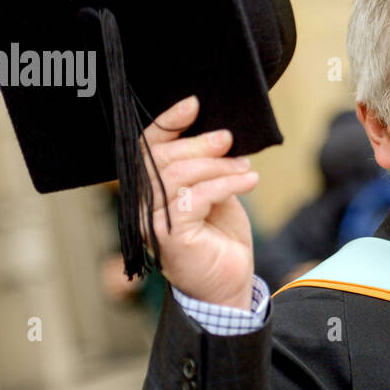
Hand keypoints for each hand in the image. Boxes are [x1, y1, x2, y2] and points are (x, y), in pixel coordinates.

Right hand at [140, 95, 259, 308]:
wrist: (228, 284)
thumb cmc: (219, 240)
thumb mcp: (215, 194)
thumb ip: (207, 169)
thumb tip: (219, 136)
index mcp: (149, 190)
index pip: (147, 148)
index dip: (167, 123)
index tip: (194, 104)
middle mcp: (142, 205)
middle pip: (161, 159)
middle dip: (199, 144)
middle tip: (229, 140)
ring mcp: (152, 222)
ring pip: (177, 176)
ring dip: (218, 166)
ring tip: (245, 168)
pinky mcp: (169, 236)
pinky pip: (195, 197)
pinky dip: (226, 184)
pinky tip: (248, 181)